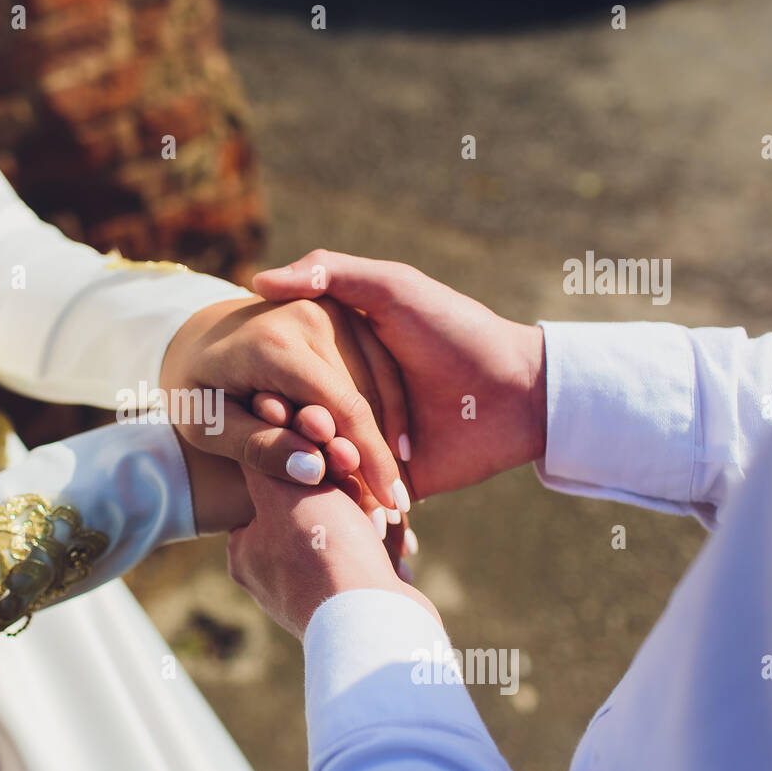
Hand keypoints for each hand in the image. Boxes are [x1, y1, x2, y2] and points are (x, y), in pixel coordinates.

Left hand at [161, 296, 410, 522]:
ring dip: (389, 437)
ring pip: (381, 384)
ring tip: (390, 490)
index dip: (371, 459)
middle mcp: (312, 315)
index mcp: (274, 343)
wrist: (196, 333)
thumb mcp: (207, 424)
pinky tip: (385, 454)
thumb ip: (257, 446)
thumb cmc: (196, 388)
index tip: (389, 504)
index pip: (342, 407)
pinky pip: (379, 368)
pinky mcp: (347, 312)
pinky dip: (386, 412)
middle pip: (367, 397)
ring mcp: (334, 308)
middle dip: (380, 456)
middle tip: (393, 512)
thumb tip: (314, 471)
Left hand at [227, 465, 438, 639]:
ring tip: (382, 516)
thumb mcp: (283, 490)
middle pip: (306, 511)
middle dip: (340, 493)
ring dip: (364, 519)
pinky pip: (362, 565)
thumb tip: (258, 429)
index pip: (268, 489)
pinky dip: (378, 551)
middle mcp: (270, 578)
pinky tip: (396, 547)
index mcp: (245, 552)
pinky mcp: (347, 608)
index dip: (302, 463)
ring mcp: (309, 596)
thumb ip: (268, 456)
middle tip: (360, 482)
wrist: (375, 624)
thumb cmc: (322, 552)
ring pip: (340, 536)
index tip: (328, 453)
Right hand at [252, 251, 547, 499]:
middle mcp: (341, 400)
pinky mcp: (382, 482)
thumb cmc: (456, 331)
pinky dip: (339, 496)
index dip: (268, 388)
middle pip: (292, 422)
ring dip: (312, 464)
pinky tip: (330, 493)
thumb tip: (258, 280)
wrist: (517, 392)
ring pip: (314, 461)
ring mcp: (361, 444)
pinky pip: (348, 496)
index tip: (254, 394)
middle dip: (288, 431)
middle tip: (292, 430)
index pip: (282, 376)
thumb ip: (330, 275)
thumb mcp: (392, 288)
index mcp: (334, 356)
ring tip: (321, 460)